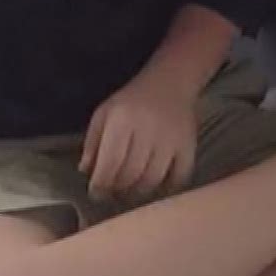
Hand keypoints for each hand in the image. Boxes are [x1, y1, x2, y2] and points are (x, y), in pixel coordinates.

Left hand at [81, 75, 198, 202]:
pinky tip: (156, 187)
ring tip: (130, 190)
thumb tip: (86, 171)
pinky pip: (179, 177)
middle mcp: (147, 130)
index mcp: (122, 120)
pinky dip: (167, 188)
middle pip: (130, 174)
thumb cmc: (132, 100)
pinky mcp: (189, 145)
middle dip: (118, 188)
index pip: (109, 163)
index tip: (95, 193)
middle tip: (113, 192)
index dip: (100, 184)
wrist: (171, 82)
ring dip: (138, 191)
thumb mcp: (105, 112)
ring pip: (152, 179)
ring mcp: (171, 139)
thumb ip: (92, 141)